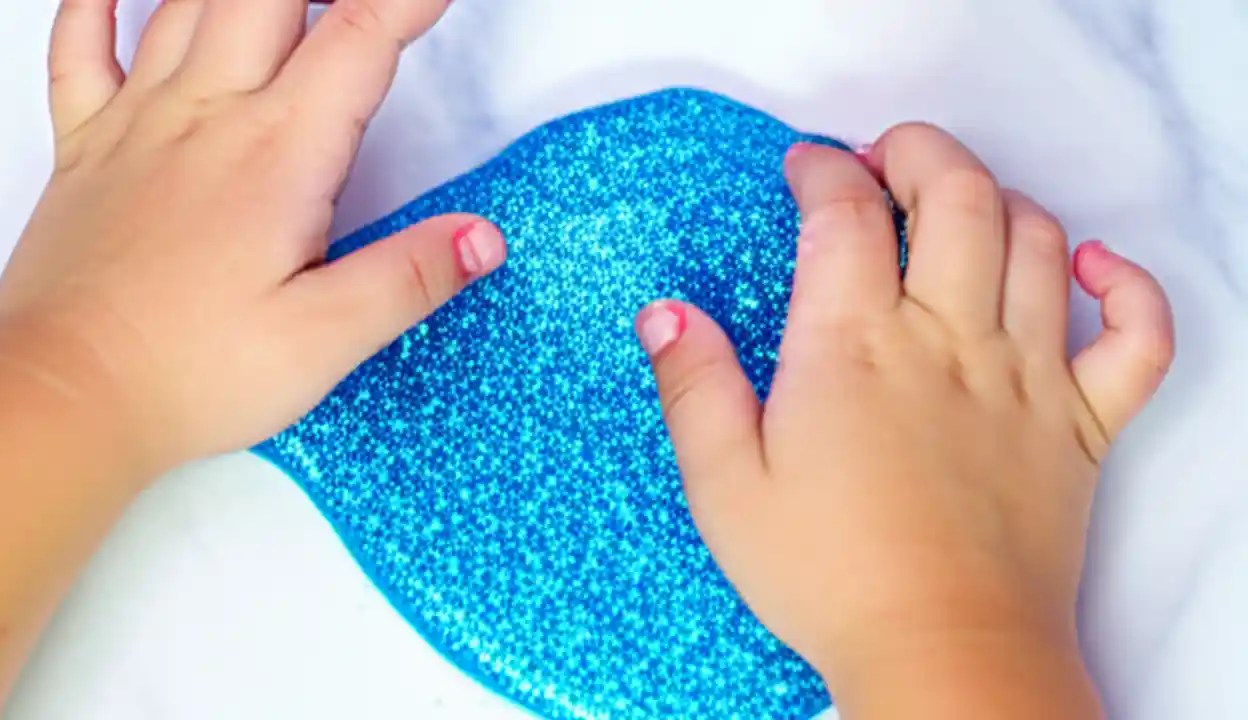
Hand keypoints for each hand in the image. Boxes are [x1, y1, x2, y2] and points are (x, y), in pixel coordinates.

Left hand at [0, 0, 503, 474]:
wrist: (64, 397)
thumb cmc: (185, 372)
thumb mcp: (323, 341)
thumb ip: (408, 279)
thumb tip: (481, 238)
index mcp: (277, 156)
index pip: (361, 41)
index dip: (409, 1)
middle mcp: (206, 118)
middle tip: (360, 1)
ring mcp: (139, 124)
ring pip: (189, 5)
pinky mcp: (86, 149)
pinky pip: (79, 48)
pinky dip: (94, 5)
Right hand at [635, 125, 1172, 716]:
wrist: (943, 655)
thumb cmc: (829, 575)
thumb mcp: (726, 487)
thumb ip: (695, 388)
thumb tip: (667, 311)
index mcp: (854, 347)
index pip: (846, 212)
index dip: (822, 168)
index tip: (804, 167)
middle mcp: (949, 339)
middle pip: (958, 193)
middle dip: (920, 150)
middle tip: (886, 157)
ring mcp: (1026, 377)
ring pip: (1040, 241)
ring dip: (1001, 199)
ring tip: (960, 208)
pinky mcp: (1081, 425)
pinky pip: (1137, 337)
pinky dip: (1129, 289)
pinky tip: (1094, 271)